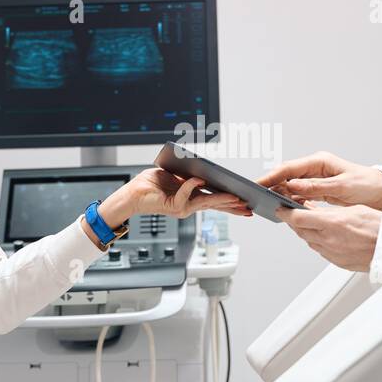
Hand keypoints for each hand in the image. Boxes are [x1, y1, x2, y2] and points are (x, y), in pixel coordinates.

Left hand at [118, 167, 254, 220]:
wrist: (132, 193)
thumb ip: (188, 177)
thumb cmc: (150, 184)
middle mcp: (188, 206)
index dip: (230, 203)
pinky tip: (200, 179)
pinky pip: (185, 194)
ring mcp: (181, 207)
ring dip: (221, 199)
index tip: (245, 204)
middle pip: (214, 205)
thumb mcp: (175, 176)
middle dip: (232, 206)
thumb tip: (202, 174)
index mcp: (191, 199)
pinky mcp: (172, 205)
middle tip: (248, 206)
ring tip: (236, 198)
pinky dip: (192, 186)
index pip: (214, 202)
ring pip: (205, 202)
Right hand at [257, 151, 381, 209]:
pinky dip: (292, 200)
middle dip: (271, 185)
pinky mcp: (319, 189)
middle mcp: (316, 168)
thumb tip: (294, 186)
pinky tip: (286, 207)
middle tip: (257, 196)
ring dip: (280, 194)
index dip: (272, 176)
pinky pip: (300, 194)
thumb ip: (317, 187)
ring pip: (291, 185)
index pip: (289, 168)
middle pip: (286, 176)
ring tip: (269, 204)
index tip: (258, 183)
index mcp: (320, 162)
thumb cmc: (367, 185)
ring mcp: (316, 178)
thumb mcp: (342, 187)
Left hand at [275, 202, 381, 272]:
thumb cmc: (379, 228)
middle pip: (300, 230)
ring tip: (308, 222)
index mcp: (333, 223)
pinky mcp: (337, 262)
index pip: (298, 218)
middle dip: (293, 220)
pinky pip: (320, 251)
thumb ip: (330, 212)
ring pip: (309, 241)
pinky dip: (317, 241)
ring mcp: (332, 253)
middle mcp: (330, 240)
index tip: (280, 208)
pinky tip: (322, 235)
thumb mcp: (354, 210)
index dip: (285, 212)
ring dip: (305, 231)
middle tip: (290, 212)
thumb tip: (316, 210)